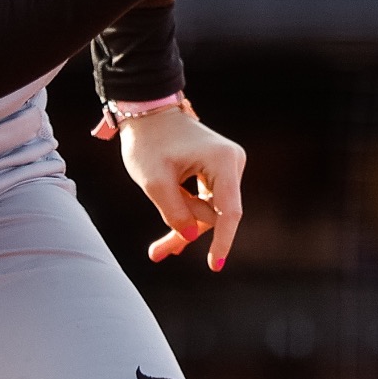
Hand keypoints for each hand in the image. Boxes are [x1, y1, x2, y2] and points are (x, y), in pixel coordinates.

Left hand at [119, 105, 245, 270]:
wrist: (146, 112)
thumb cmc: (148, 141)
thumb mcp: (154, 181)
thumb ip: (174, 212)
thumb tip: (192, 237)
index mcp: (223, 161)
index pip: (228, 211)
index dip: (222, 241)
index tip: (215, 266)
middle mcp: (232, 162)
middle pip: (216, 213)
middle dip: (188, 233)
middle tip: (157, 254)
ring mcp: (226, 166)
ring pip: (209, 210)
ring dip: (185, 227)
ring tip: (158, 250)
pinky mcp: (217, 170)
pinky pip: (205, 201)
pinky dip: (188, 214)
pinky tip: (172, 237)